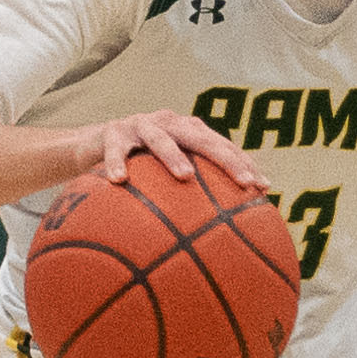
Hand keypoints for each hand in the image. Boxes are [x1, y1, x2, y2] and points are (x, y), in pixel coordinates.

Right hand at [76, 109, 266, 192]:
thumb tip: (224, 234)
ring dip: (174, 156)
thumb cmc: (139, 166)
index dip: (244, 163)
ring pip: (160, 139)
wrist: (93, 144)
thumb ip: (194, 193)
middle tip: (243, 182)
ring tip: (185, 176)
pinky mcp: (112, 132)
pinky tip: (120, 181)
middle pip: (202, 138)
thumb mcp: (167, 175)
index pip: (223, 145)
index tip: (263, 187)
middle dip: (225, 159)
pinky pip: (115, 149)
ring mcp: (141, 125)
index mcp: (188, 131)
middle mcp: (169, 123)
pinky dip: (117, 163)